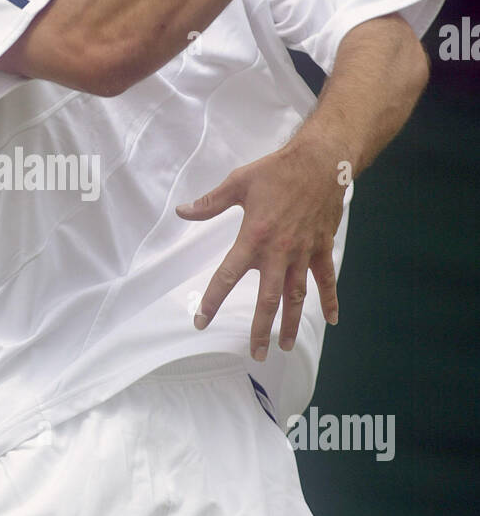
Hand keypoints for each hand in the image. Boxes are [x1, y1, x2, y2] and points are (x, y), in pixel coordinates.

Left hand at [176, 142, 345, 361]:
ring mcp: (303, 253)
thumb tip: (182, 212)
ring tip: (284, 345)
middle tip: (256, 353)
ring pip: (296, 296)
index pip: (228, 276)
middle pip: (267, 300)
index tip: (202, 321)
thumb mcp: (238, 183)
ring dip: (290, 322)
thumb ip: (210, 203)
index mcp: (254, 238)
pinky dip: (330, 299)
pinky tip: (332, 319)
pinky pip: (326, 279)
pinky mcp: (322, 248)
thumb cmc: (276, 171)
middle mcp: (279, 252)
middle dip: (260, 329)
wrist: (321, 162)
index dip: (213, 300)